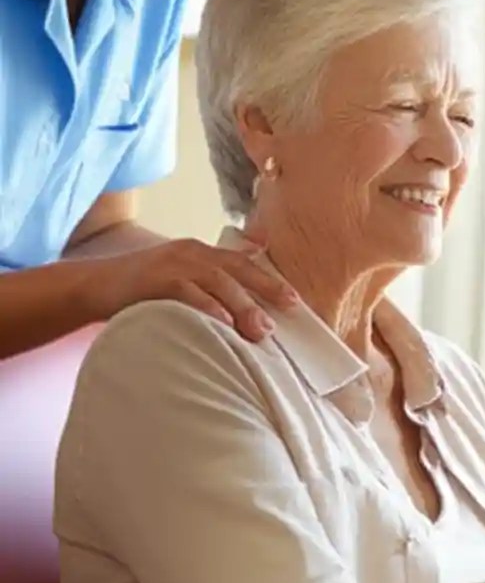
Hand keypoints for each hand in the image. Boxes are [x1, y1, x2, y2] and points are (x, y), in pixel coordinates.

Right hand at [91, 238, 297, 341]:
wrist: (92, 286)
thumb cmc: (141, 292)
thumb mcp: (179, 283)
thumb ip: (208, 291)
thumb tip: (242, 317)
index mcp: (200, 253)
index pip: (243, 264)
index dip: (270, 281)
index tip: (294, 301)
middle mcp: (190, 253)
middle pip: (238, 269)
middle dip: (267, 289)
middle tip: (290, 310)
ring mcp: (172, 263)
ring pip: (218, 280)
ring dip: (243, 305)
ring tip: (261, 329)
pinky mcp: (155, 279)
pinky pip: (187, 292)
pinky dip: (208, 307)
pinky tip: (224, 323)